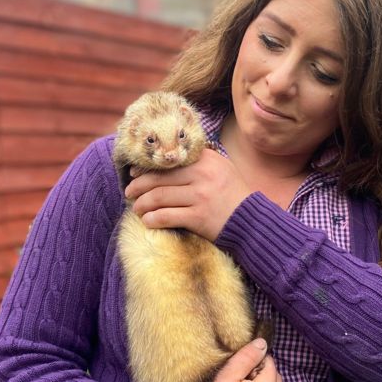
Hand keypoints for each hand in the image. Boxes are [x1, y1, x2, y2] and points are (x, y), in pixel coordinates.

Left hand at [125, 149, 251, 240]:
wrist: (253, 221)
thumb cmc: (233, 196)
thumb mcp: (221, 169)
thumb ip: (199, 161)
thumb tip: (166, 160)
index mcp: (206, 160)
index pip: (169, 160)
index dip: (147, 167)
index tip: (135, 173)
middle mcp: (203, 175)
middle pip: (159, 178)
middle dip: (138, 185)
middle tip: (129, 192)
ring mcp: (201, 196)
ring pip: (159, 197)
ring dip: (142, 204)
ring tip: (136, 208)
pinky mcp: (199, 217)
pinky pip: (166, 216)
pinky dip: (153, 219)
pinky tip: (147, 221)